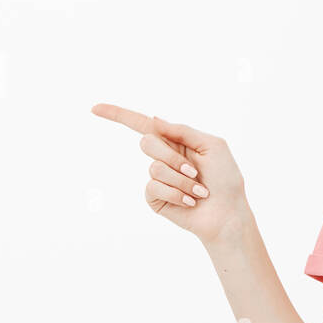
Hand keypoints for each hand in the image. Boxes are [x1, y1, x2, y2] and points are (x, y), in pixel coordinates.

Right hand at [90, 102, 247, 245]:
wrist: (228, 213)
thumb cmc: (226, 179)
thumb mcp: (212, 145)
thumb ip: (183, 131)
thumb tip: (153, 118)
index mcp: (176, 141)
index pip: (142, 124)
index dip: (118, 115)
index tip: (95, 108)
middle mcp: (164, 158)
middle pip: (147, 143)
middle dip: (172, 157)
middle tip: (195, 172)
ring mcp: (158, 179)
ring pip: (154, 168)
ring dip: (181, 180)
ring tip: (199, 191)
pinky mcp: (155, 198)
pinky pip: (153, 187)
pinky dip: (175, 193)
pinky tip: (189, 201)